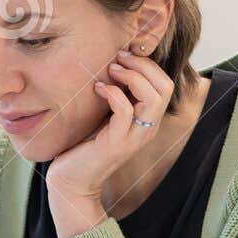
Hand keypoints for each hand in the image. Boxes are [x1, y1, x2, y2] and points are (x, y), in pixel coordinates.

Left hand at [45, 50, 174, 237]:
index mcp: (148, 122)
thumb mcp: (106, 118)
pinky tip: (98, 88)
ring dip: (131, 76)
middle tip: (119, 58)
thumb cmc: (84, 147)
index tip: (125, 55)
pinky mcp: (116, 143)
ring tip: (111, 70)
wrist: (72, 182)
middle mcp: (146, 130)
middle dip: (143, 65)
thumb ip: (117, 98)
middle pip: (165, 88)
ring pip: (152, 98)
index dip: (149, 65)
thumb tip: (115, 65)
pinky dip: (113, 93)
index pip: (166, 85)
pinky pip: (125, 111)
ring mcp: (134, 138)